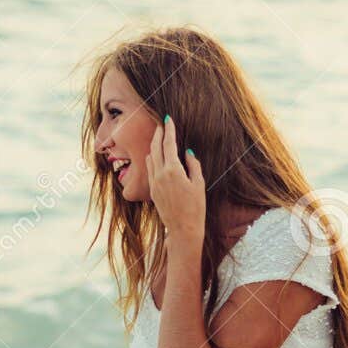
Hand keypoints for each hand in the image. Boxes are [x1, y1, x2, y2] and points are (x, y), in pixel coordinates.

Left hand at [146, 116, 204, 245]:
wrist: (183, 229)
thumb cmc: (195, 208)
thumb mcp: (199, 184)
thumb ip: (193, 165)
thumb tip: (187, 152)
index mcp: (173, 171)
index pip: (169, 144)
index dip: (169, 130)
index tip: (168, 119)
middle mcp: (160, 175)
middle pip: (156, 148)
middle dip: (158, 134)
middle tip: (161, 124)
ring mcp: (154, 183)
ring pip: (150, 158)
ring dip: (154, 146)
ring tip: (158, 138)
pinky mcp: (152, 190)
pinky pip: (149, 169)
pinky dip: (151, 159)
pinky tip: (155, 156)